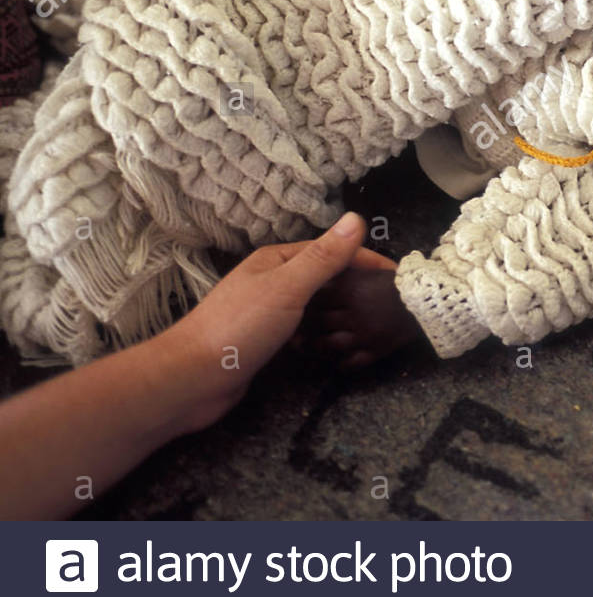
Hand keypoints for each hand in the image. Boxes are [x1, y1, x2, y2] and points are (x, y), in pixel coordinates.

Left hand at [163, 211, 396, 431]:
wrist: (194, 379)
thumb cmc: (240, 327)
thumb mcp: (288, 287)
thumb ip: (325, 257)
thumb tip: (358, 218)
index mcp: (276, 259)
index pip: (331, 250)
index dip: (364, 259)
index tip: (395, 275)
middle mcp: (272, 280)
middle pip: (323, 276)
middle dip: (355, 285)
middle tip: (390, 301)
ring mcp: (267, 311)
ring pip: (314, 305)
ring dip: (339, 310)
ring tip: (372, 321)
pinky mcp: (266, 340)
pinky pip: (303, 329)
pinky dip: (322, 333)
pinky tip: (337, 345)